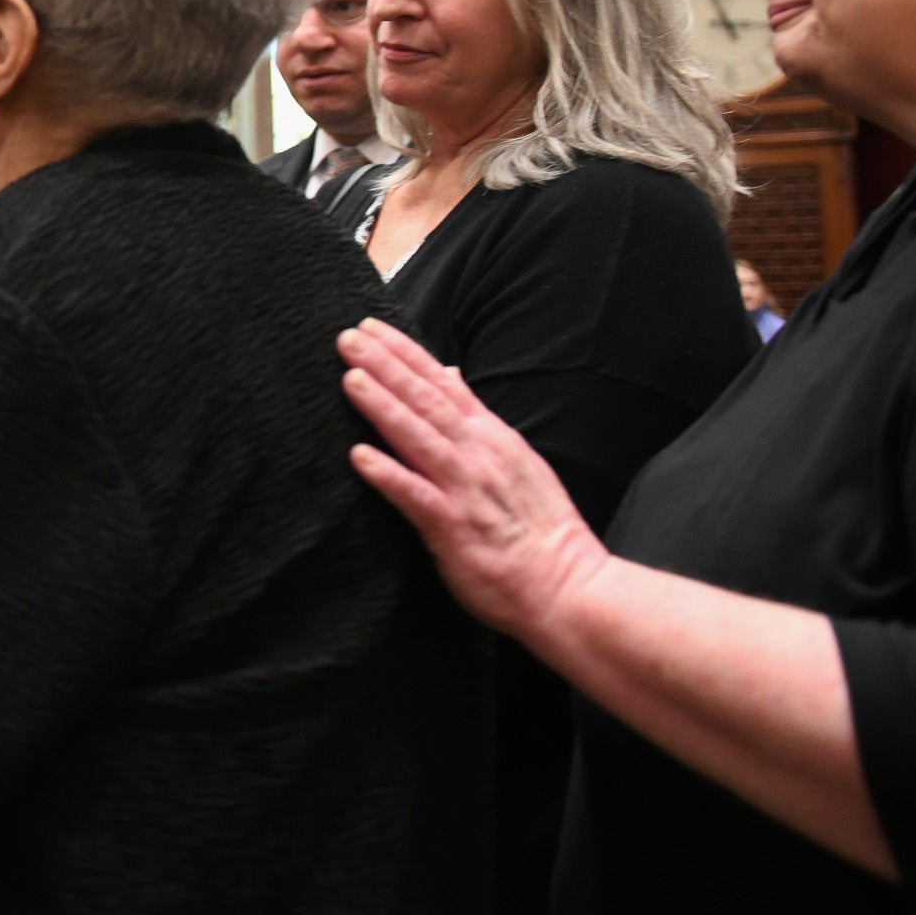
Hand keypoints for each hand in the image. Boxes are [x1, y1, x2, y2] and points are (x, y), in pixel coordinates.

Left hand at [339, 318, 611, 642]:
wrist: (568, 587)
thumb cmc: (537, 530)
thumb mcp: (515, 459)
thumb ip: (477, 419)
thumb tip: (451, 375)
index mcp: (492, 437)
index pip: (442, 383)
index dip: (405, 353)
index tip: (369, 327)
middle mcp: (479, 455)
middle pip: (426, 401)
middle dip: (385, 365)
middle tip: (347, 336)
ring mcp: (466, 490)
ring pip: (418, 438)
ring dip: (383, 407)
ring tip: (350, 379)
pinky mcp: (455, 528)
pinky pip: (416, 497)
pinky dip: (389, 475)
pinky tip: (359, 456)